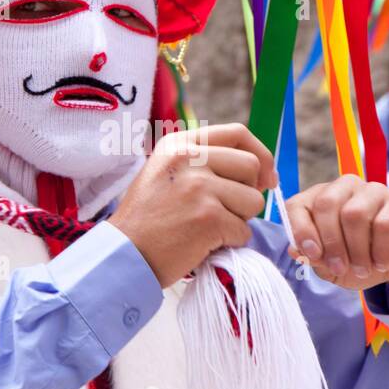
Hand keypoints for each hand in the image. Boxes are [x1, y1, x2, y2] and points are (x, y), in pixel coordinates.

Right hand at [110, 123, 275, 286]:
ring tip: (210, 228)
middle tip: (227, 211)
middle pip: (251, 166)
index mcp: (180, 144)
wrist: (123, 254)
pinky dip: (230, 243)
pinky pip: (243, 231)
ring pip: (253, 201)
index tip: (265, 177)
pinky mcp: (208, 218)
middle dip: (248, 193)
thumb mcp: (167, 172)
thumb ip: (204, 162)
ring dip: (240, 220)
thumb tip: (261, 170)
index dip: (260, 154)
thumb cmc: (148, 219)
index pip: (237, 133)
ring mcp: (199, 187)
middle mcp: (189, 159)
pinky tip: (204, 244)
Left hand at [285, 175, 388, 306]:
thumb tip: (295, 251)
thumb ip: (315, 258)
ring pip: (354, 213)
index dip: (301, 230)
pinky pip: (385, 224)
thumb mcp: (333, 267)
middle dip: (330, 242)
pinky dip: (381, 250)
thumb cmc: (361, 258)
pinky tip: (381, 263)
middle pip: (326, 204)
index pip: (298, 204)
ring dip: (356, 250)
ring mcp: (374, 190)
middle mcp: (345, 188)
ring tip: (362, 269)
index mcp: (320, 200)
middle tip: (339, 268)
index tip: (312, 255)